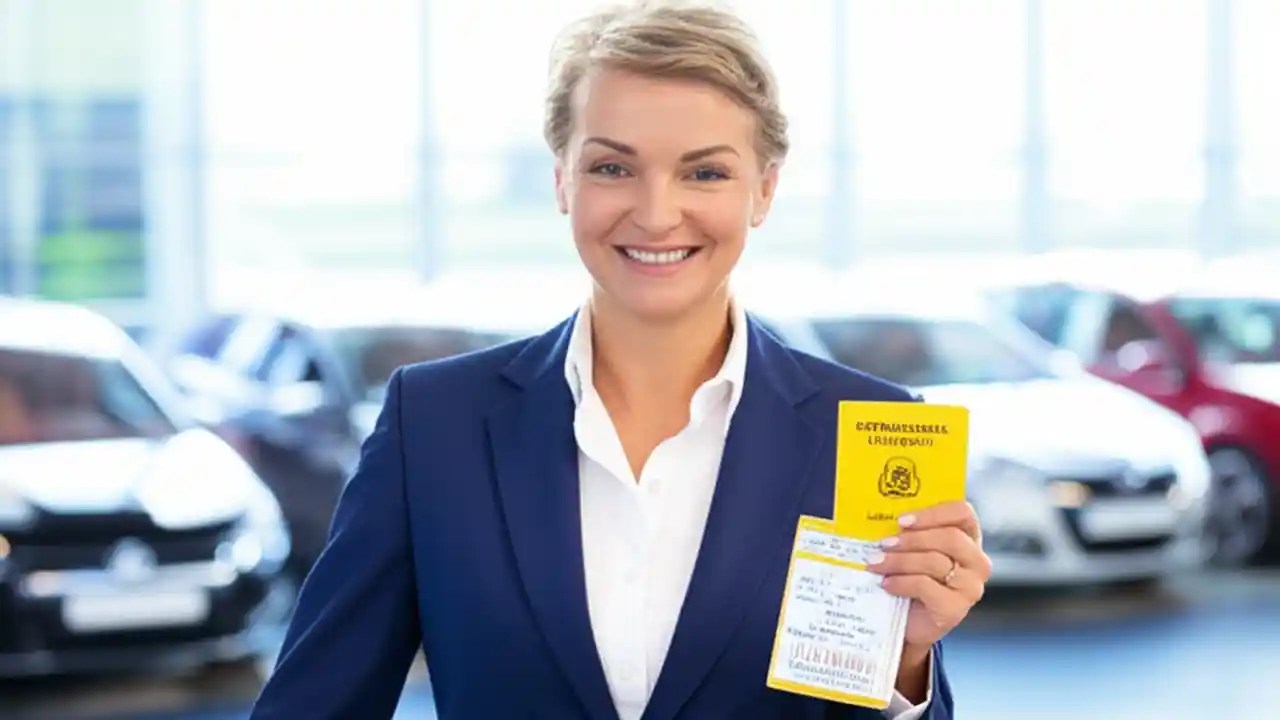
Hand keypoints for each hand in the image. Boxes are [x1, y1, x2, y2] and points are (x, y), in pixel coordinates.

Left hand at [867, 501, 990, 650]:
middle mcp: (977, 562)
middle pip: (950, 538)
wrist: (909, 622)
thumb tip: (884, 516)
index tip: (902, 520)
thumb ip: (909, 532)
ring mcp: (970, 587)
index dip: (933, 514)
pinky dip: (901, 581)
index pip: (962, 513)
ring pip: (935, 561)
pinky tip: (886, 583)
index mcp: (968, 538)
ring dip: (899, 560)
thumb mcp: (913, 550)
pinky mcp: (955, 609)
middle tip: (884, 542)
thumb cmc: (911, 577)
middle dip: (913, 539)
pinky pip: (925, 586)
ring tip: (876, 562)